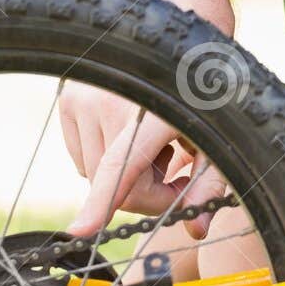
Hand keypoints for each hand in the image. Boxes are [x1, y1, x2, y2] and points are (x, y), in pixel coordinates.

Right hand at [60, 82, 221, 237]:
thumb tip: (196, 232)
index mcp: (152, 110)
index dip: (102, 201)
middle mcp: (111, 99)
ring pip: (93, 175)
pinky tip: (130, 135)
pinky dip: (104, 160)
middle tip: (176, 174)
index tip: (80, 231)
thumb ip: (208, 186)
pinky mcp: (68, 99)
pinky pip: (80, 158)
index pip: (121, 163)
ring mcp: (84, 97)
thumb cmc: (203, 96)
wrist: (177, 52)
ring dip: (125, 177)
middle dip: (147, 193)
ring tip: (155, 145)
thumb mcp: (216, 139)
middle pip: (114, 183)